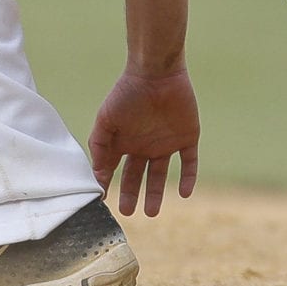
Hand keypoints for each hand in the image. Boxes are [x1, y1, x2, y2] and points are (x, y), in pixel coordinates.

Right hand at [88, 67, 199, 215]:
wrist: (156, 72)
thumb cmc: (126, 93)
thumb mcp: (106, 120)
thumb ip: (99, 147)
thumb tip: (96, 177)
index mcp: (124, 141)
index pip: (115, 169)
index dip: (110, 184)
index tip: (104, 202)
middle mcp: (143, 145)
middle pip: (136, 176)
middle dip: (131, 195)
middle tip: (127, 213)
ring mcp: (166, 142)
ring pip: (161, 175)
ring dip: (156, 193)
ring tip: (151, 212)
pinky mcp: (187, 138)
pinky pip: (189, 163)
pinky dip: (188, 178)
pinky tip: (183, 193)